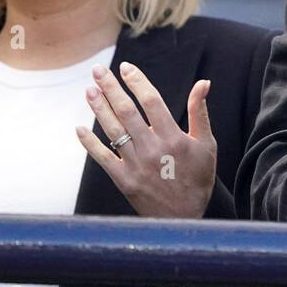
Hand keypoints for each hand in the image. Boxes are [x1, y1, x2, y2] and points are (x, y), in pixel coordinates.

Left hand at [76, 61, 217, 218]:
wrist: (184, 219)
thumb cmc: (198, 179)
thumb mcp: (206, 144)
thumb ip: (200, 112)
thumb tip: (203, 83)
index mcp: (173, 137)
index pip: (151, 101)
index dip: (137, 82)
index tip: (125, 67)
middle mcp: (152, 148)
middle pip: (127, 111)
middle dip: (110, 88)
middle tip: (98, 70)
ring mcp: (135, 165)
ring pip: (113, 130)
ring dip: (99, 108)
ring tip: (89, 90)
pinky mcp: (124, 180)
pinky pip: (103, 158)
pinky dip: (90, 143)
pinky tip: (79, 128)